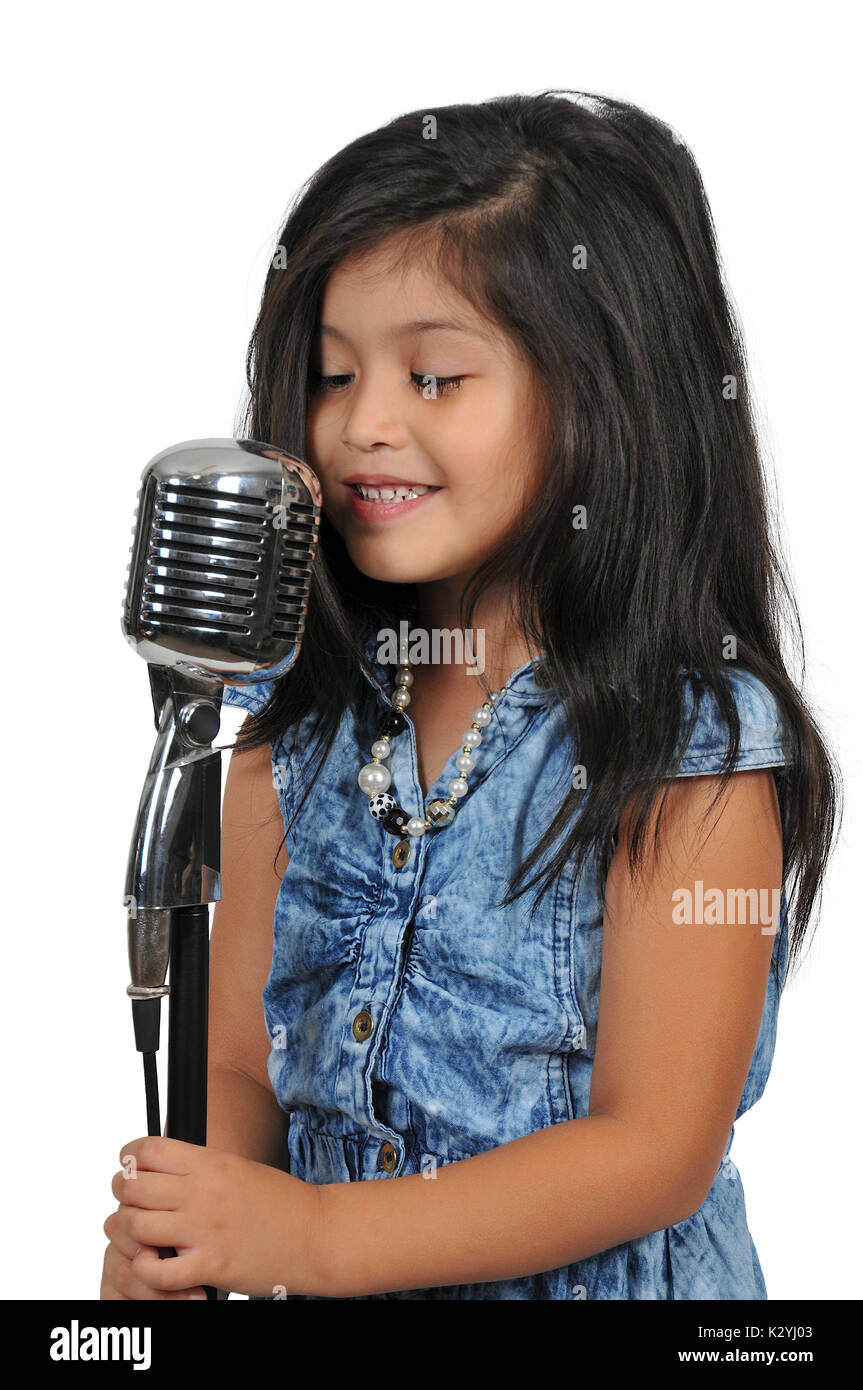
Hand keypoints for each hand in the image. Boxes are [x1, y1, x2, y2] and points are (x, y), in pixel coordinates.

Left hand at [109, 1136, 324, 1297]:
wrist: (316, 1233)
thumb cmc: (280, 1201)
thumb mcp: (237, 1169)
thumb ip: (200, 1168)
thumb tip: (163, 1168)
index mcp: (211, 1163)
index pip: (148, 1150)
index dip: (129, 1158)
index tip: (129, 1166)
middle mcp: (203, 1192)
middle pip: (133, 1187)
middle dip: (123, 1193)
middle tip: (129, 1200)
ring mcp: (206, 1229)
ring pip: (137, 1225)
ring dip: (130, 1231)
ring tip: (141, 1234)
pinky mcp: (211, 1265)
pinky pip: (158, 1270)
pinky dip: (146, 1268)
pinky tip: (154, 1262)